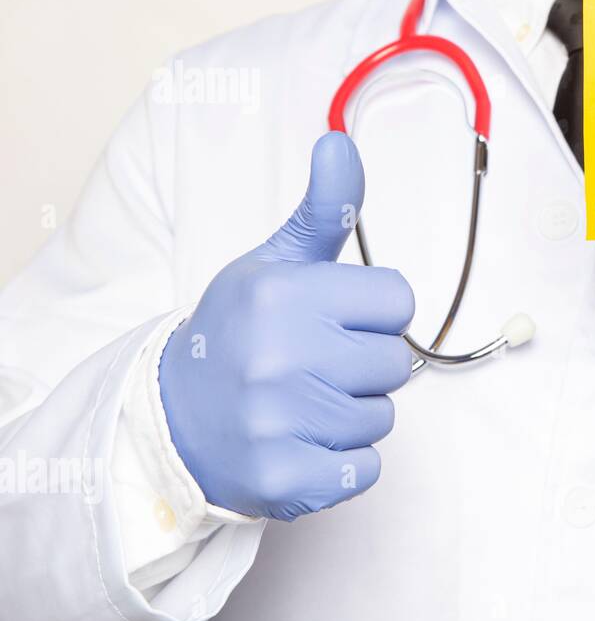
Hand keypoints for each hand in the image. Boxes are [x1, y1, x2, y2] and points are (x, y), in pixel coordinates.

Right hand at [159, 132, 414, 519]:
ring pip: (383, 417)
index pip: (398, 301)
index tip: (333, 321)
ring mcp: (279, 422)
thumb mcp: (273, 265)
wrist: (170, 421)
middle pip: (396, 363)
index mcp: (282, 295)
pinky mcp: (284, 479)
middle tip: (312, 366)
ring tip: (301, 405)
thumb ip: (323, 210)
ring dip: (353, 415)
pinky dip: (344, 463)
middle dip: (364, 365)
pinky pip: (367, 469)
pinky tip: (302, 443)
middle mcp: (280, 357)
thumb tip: (340, 141)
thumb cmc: (237, 334)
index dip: (372, 313)